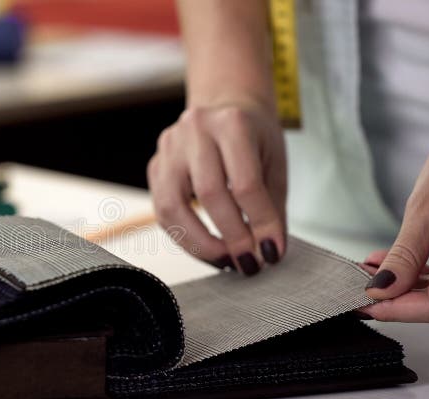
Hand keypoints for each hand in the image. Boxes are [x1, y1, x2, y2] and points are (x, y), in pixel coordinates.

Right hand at [147, 100, 286, 274]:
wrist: (225, 106)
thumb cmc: (253, 136)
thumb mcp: (274, 163)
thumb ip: (271, 206)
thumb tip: (267, 251)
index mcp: (232, 122)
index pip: (246, 183)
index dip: (260, 223)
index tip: (271, 250)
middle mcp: (194, 130)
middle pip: (209, 193)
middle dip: (231, 236)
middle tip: (248, 262)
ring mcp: (169, 147)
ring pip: (174, 205)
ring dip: (200, 242)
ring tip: (224, 260)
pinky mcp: (155, 165)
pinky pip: (163, 210)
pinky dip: (183, 236)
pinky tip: (205, 247)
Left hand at [360, 135, 428, 322]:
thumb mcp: (426, 211)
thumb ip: (405, 255)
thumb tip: (381, 289)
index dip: (397, 309)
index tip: (362, 303)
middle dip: (397, 300)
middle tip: (359, 291)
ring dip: (404, 289)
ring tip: (368, 275)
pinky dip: (418, 275)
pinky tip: (388, 266)